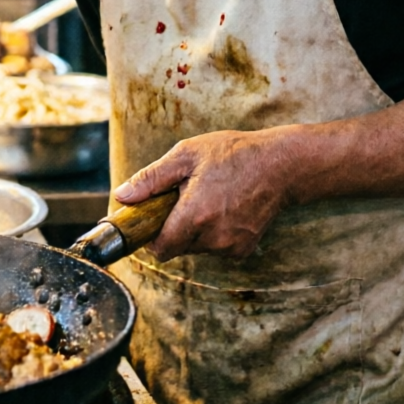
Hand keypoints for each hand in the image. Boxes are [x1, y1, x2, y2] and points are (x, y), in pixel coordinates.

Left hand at [113, 130, 292, 261]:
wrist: (280, 165)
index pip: (160, 248)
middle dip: (173, 228)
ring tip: (207, 199)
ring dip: (194, 230)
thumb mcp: (186, 155)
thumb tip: (122, 196)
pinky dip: (213, 233)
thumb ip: (151, 179)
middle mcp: (214, 238)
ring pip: (197, 248)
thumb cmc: (232, 154)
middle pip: (177, 247)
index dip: (150, 236)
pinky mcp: (244, 249)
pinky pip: (216, 247)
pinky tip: (224, 208)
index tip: (149, 221)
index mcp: (195, 216)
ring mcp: (231, 246)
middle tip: (181, 199)